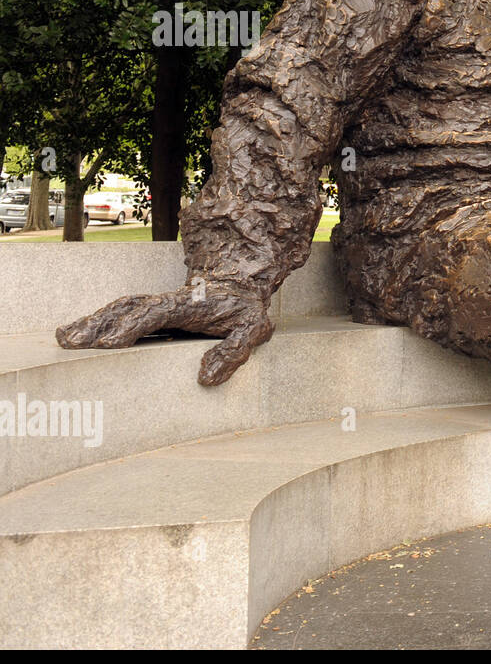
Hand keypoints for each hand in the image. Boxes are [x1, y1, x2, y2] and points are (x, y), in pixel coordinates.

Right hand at [56, 278, 273, 387]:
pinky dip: (100, 323)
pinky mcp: (154, 312)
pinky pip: (123, 315)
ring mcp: (159, 305)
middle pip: (128, 308)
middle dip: (99, 324)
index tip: (110, 343)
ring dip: (92, 322)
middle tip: (71, 343)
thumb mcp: (254, 330)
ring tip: (64, 339)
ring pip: (120, 309)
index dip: (133, 326)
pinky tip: (78, 335)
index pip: (156, 313)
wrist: (242, 285)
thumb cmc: (246, 310)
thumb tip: (205, 378)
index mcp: (191, 304)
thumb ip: (233, 352)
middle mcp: (168, 302)